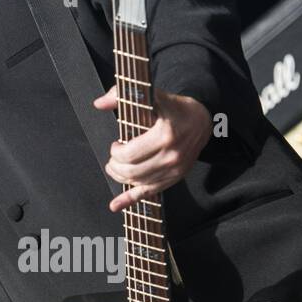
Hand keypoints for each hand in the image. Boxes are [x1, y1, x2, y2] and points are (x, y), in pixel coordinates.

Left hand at [94, 86, 212, 212]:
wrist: (202, 120)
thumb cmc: (176, 108)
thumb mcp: (154, 96)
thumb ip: (124, 96)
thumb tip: (99, 104)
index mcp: (165, 136)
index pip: (130, 154)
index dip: (116, 152)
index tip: (115, 144)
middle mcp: (171, 156)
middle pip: (132, 171)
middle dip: (115, 166)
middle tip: (113, 158)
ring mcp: (174, 170)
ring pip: (138, 183)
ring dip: (120, 177)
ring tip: (115, 168)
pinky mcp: (175, 178)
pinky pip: (150, 193)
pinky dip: (130, 200)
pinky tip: (115, 205)